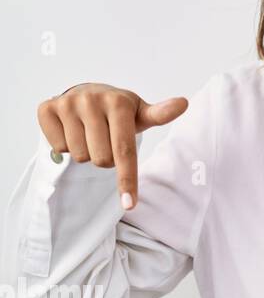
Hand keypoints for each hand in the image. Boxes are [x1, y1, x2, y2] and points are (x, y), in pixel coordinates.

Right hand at [36, 83, 188, 208]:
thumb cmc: (119, 111)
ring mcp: (67, 103)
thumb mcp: (140, 113)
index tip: (129, 205)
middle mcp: (92, 99)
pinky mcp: (46, 108)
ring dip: (86, 153)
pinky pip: (58, 148)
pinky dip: (66, 147)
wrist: (88, 93)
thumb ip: (161, 114)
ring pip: (79, 155)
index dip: (127, 179)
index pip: (124, 150)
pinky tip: (72, 130)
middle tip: (106, 140)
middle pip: (101, 159)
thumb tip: (183, 103)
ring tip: (90, 134)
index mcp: (119, 102)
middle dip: (106, 158)